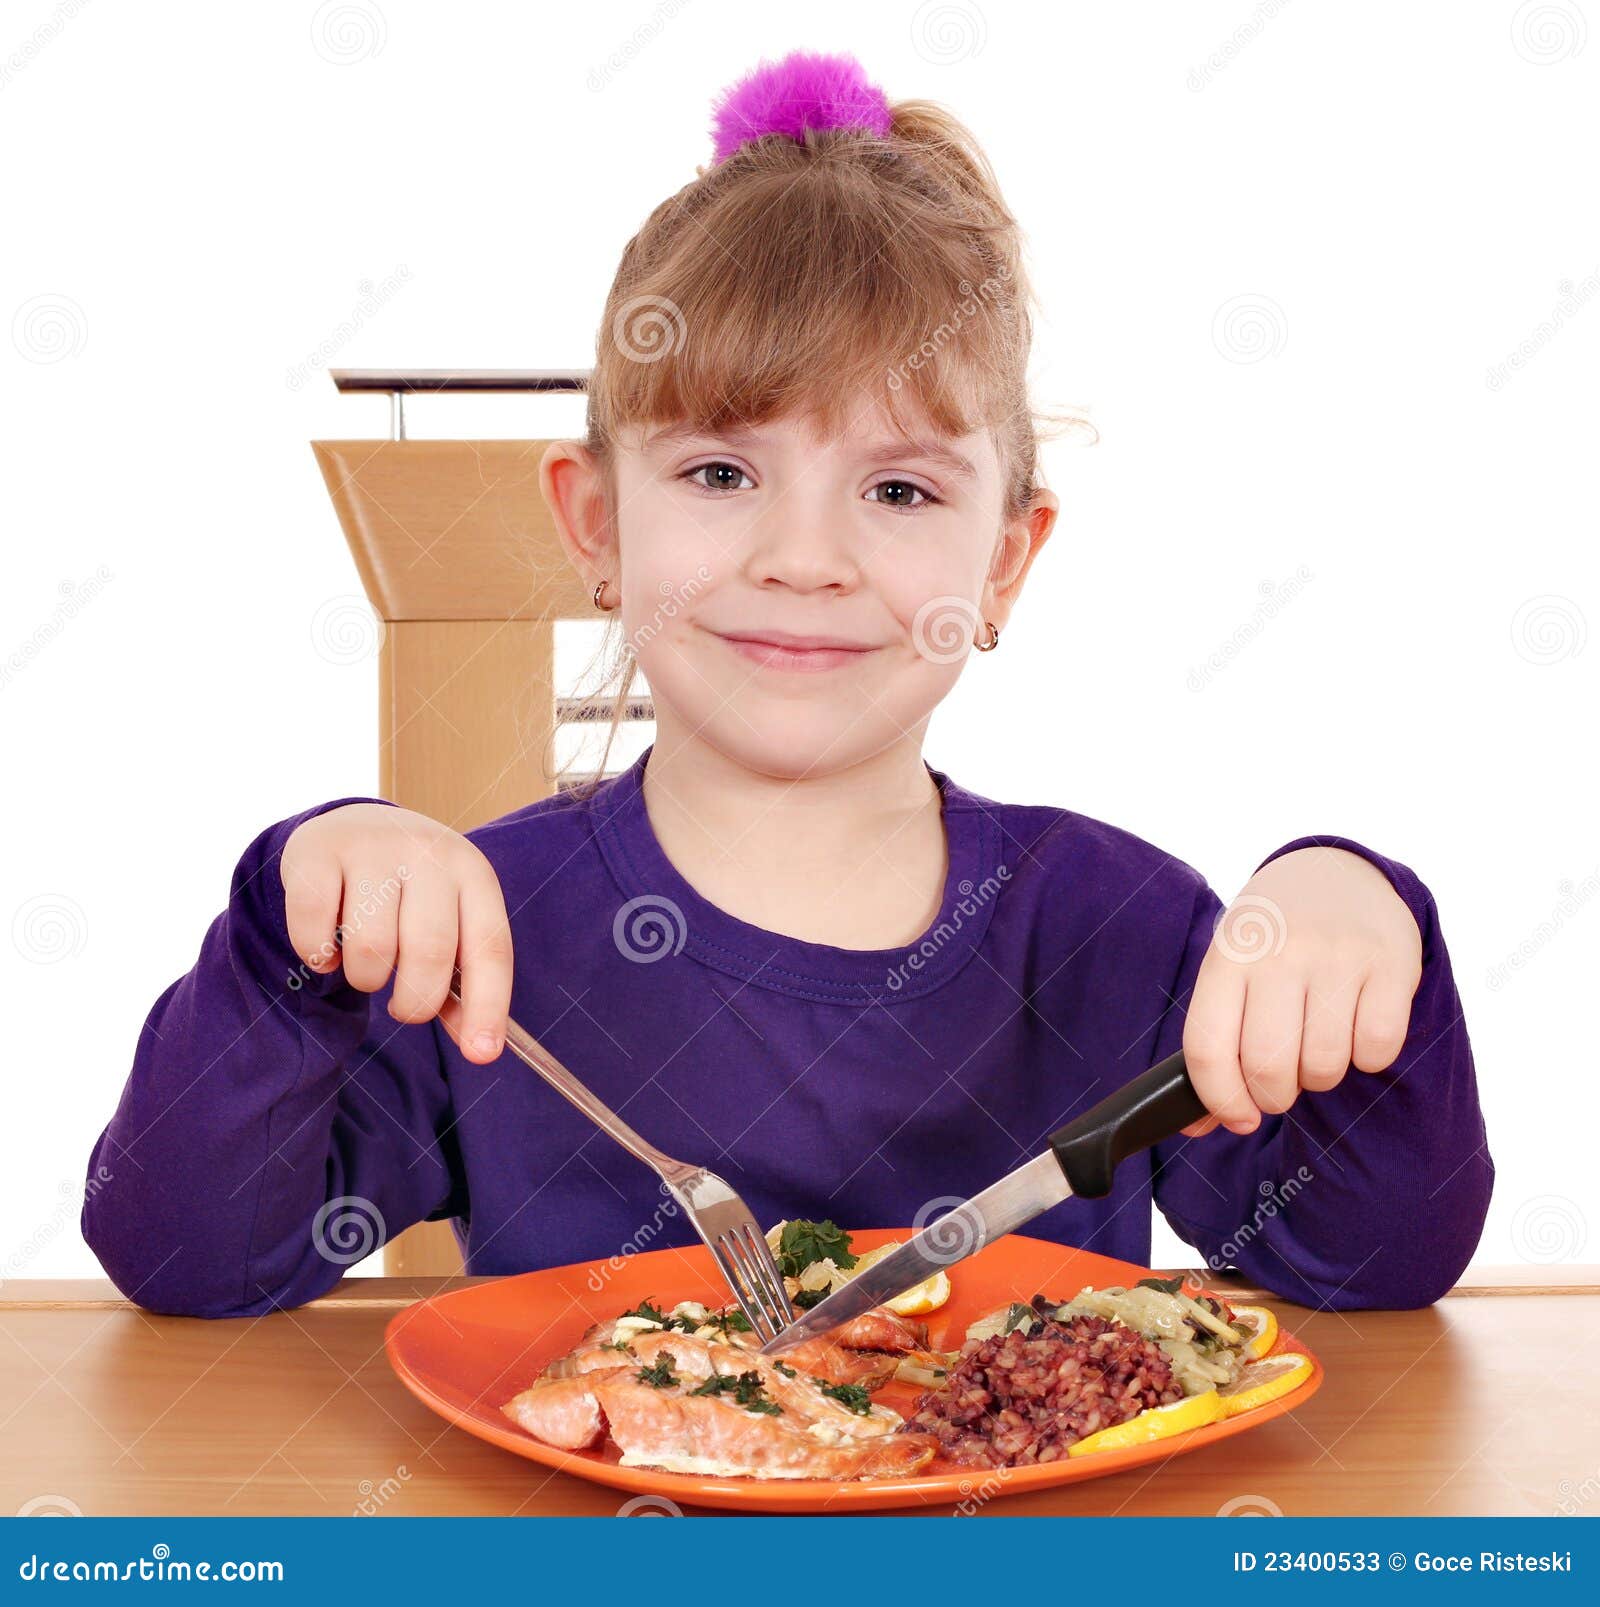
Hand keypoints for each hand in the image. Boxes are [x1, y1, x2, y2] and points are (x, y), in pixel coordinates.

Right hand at [280, 804, 513, 1063]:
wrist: (356, 825)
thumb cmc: (412, 894)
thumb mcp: (449, 924)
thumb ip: (461, 986)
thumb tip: (480, 1047)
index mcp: (473, 875)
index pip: (489, 947)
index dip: (488, 1006)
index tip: (482, 1055)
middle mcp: (428, 854)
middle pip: (430, 952)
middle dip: (414, 1001)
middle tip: (402, 1007)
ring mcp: (373, 849)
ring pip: (371, 949)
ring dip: (365, 979)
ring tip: (366, 965)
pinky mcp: (318, 854)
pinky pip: (316, 935)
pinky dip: (319, 958)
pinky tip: (328, 947)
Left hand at [1179, 847, 1422, 1137]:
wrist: (1334, 873)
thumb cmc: (1272, 940)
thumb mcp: (1231, 971)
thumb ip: (1215, 1044)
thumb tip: (1199, 1126)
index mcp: (1228, 957)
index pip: (1207, 1048)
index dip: (1220, 1101)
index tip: (1237, 1117)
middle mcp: (1279, 953)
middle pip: (1267, 1066)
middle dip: (1274, 1097)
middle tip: (1282, 1084)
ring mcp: (1336, 955)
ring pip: (1324, 1064)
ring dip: (1321, 1077)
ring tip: (1316, 1048)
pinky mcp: (1390, 963)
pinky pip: (1378, 1049)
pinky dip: (1368, 1058)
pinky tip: (1356, 1029)